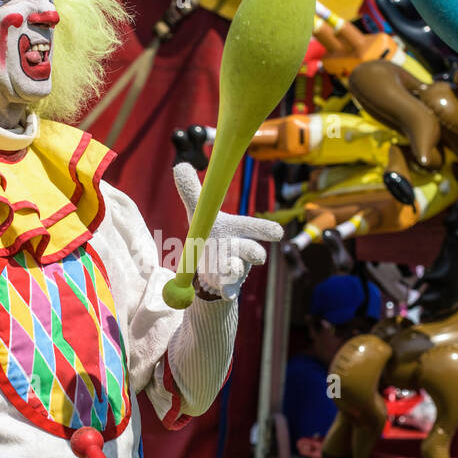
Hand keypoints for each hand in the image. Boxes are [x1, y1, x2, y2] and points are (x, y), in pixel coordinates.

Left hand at [173, 161, 282, 299]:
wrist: (210, 267)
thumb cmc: (211, 235)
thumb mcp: (200, 215)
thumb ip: (192, 192)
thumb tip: (181, 164)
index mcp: (239, 230)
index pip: (257, 227)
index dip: (266, 229)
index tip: (277, 233)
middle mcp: (242, 249)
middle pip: (254, 251)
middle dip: (253, 250)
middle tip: (256, 253)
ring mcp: (236, 269)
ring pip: (240, 269)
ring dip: (234, 266)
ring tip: (229, 264)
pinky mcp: (227, 286)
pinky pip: (229, 290)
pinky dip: (227, 290)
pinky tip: (226, 293)